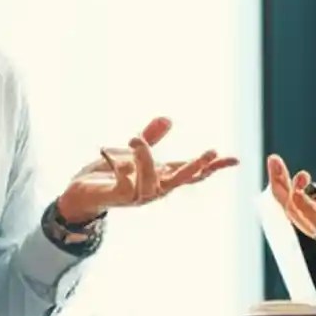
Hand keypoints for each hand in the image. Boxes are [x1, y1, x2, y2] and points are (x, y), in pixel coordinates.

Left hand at [57, 117, 237, 221]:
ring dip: (145, 159)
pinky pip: (122, 182)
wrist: (80, 195)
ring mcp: (136, 195)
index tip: (236, 159)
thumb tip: (168, 118)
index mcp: (160, 177)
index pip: (192, 171)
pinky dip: (116, 164)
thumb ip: (150, 137)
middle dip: (195, 167)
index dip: (213, 166)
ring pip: (151, 181)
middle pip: (180, 180)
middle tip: (210, 151)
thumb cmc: (108, 175)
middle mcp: (153, 188)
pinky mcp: (117, 196)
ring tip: (134, 138)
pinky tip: (106, 151)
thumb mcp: (130, 151)